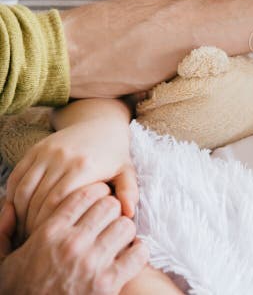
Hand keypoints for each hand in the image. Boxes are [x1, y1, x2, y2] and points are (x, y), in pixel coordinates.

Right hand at [0, 183, 147, 294]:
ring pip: (126, 226)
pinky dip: (138, 252)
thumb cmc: (20, 291)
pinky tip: (130, 255)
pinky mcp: (108, 284)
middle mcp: (72, 244)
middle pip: (109, 206)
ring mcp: (92, 263)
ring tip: (119, 237)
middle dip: (112, 210)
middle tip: (110, 219)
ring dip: (124, 230)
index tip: (100, 199)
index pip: (85, 195)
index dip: (97, 193)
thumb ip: (4, 232)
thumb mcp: (4, 261)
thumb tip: (9, 207)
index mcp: (49, 234)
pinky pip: (138, 253)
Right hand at [7, 117, 136, 237]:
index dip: (51, 223)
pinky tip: (19, 213)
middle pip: (38, 198)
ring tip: (25, 230)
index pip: (58, 202)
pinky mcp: (35, 149)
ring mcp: (46, 152)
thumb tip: (128, 214)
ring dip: (20, 213)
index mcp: (84, 166)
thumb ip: (128, 191)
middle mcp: (62, 157)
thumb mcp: (126, 171)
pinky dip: (13, 197)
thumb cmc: (114, 153)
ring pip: (23, 189)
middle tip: (34, 241)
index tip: (51, 241)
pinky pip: (16, 177)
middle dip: (33, 222)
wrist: (100, 123)